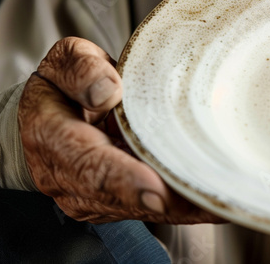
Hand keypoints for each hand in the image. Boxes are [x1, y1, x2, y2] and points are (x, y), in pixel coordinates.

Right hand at [18, 37, 224, 223]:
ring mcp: (89, 197)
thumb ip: (79, 68)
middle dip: (163, 201)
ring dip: (180, 208)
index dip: (122, 180)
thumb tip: (107, 90)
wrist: (49, 117)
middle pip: (118, 196)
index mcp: (51, 136)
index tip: (155, 190)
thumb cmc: (63, 87)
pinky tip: (216, 203)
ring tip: (219, 201)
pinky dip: (184, 208)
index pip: (87, 162)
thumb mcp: (63, 60)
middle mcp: (66, 178)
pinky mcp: (112, 205)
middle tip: (204, 198)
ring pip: (138, 208)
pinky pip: (149, 209)